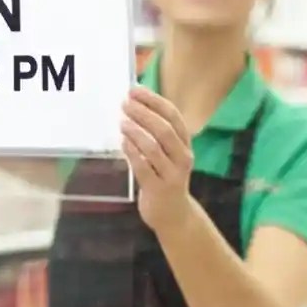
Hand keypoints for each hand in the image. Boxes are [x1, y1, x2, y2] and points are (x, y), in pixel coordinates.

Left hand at [121, 86, 196, 234]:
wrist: (174, 215)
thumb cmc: (166, 178)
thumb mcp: (168, 155)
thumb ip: (157, 135)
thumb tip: (134, 105)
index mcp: (185, 144)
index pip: (173, 116)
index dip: (154, 101)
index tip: (135, 90)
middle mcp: (183, 158)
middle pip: (164, 130)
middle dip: (143, 114)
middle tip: (125, 104)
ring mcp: (172, 174)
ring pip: (154, 148)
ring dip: (136, 132)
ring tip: (122, 122)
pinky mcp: (159, 189)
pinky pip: (144, 167)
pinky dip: (132, 153)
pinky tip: (123, 142)